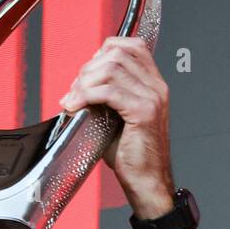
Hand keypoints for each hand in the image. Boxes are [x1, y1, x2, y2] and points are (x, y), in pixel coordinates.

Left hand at [59, 36, 175, 215]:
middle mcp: (156, 86)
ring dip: (84, 82)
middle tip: (74, 90)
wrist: (147, 182)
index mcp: (153, 83)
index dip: (102, 52)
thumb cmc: (132, 156)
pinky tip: (75, 106)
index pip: (130, 46)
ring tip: (73, 100)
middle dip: (88, 69)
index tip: (86, 73)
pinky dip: (86, 95)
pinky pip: (109, 91)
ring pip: (111, 69)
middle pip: (117, 54)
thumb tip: (78, 86)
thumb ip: (105, 96)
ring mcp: (152, 97)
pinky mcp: (142, 111)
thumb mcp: (117, 117)